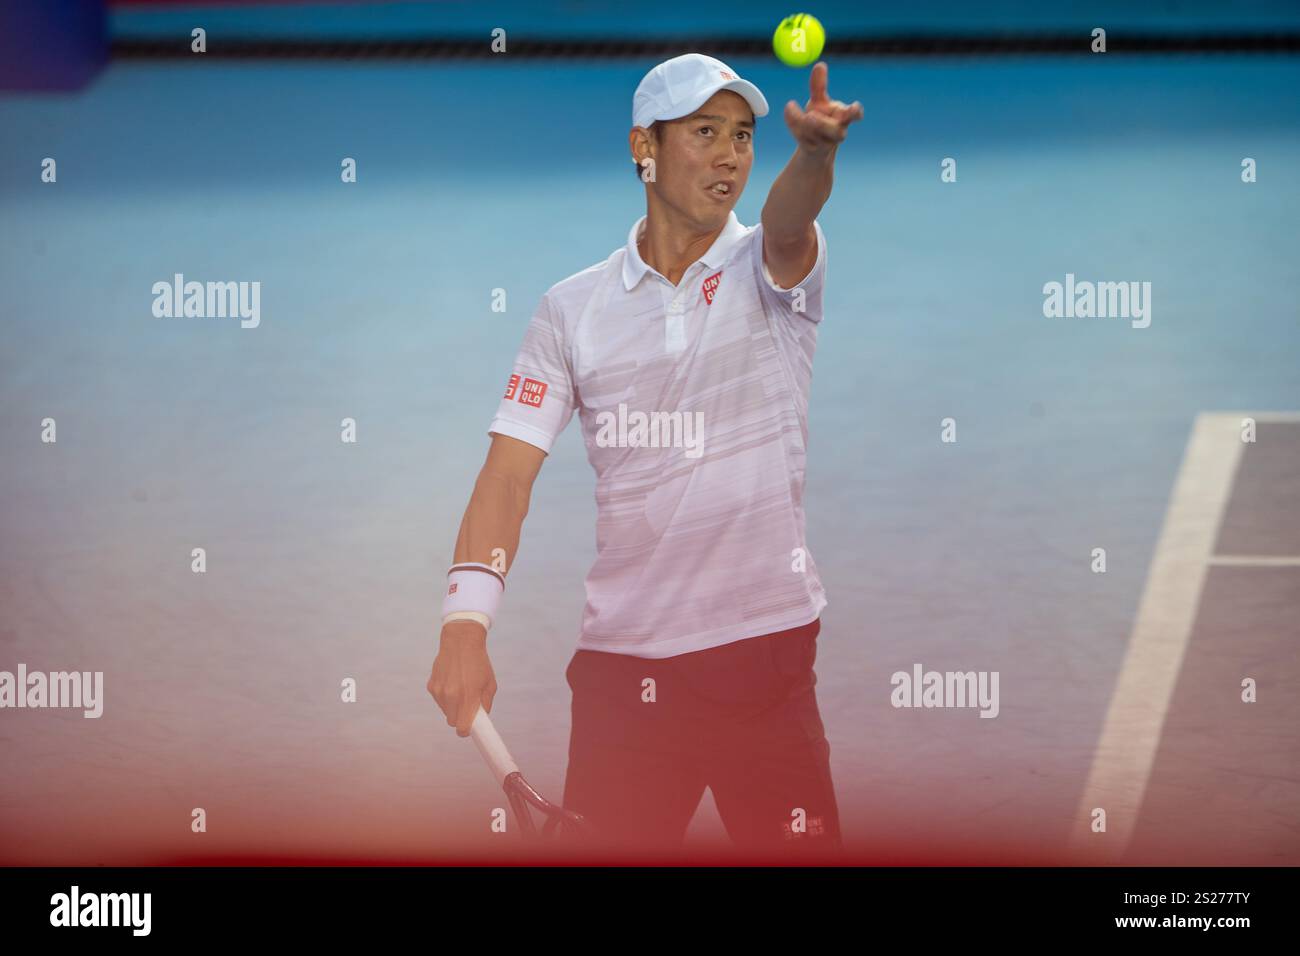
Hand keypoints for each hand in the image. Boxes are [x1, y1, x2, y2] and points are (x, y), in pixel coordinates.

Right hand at [427, 620, 497, 736]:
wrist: (460, 641)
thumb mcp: (490, 683)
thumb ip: (486, 703)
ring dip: (452, 706)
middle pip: (452, 721)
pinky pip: (439, 700)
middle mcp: (451, 696)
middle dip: (459, 718)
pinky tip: (452, 681)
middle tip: (467, 708)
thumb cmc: (479, 662)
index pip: (461, 727)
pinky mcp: (431, 686)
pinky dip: (445, 696)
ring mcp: (439, 691)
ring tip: (460, 688)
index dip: (465, 731)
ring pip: (445, 711)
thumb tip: (481, 718)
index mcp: (468, 697)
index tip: (468, 729)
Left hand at [782, 61, 862, 152]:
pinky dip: (792, 126)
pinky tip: (791, 118)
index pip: (855, 114)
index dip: (855, 111)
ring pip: (814, 135)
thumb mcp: (819, 100)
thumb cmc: (821, 117)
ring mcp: (826, 143)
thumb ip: (819, 85)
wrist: (813, 142)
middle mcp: (838, 131)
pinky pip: (801, 138)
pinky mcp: (813, 150)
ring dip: (800, 121)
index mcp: (844, 116)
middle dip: (822, 124)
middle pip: (835, 131)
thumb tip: (820, 65)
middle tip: (810, 116)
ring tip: (791, 108)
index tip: (853, 108)